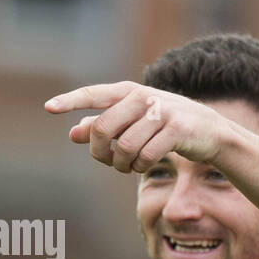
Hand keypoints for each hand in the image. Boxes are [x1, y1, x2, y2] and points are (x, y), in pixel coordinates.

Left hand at [44, 82, 230, 172]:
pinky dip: (140, 167)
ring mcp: (161, 113)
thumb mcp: (134, 122)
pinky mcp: (177, 131)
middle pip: (103, 129)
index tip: (49, 108)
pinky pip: (146, 156)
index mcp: (129, 91)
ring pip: (124, 147)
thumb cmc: (166, 125)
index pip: (94, 94)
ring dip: (121, 165)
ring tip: (127, 167)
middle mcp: (143, 97)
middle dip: (99, 151)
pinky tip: (142, 166)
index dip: (70, 101)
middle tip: (106, 161)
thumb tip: (72, 134)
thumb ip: (104, 126)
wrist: (209, 130)